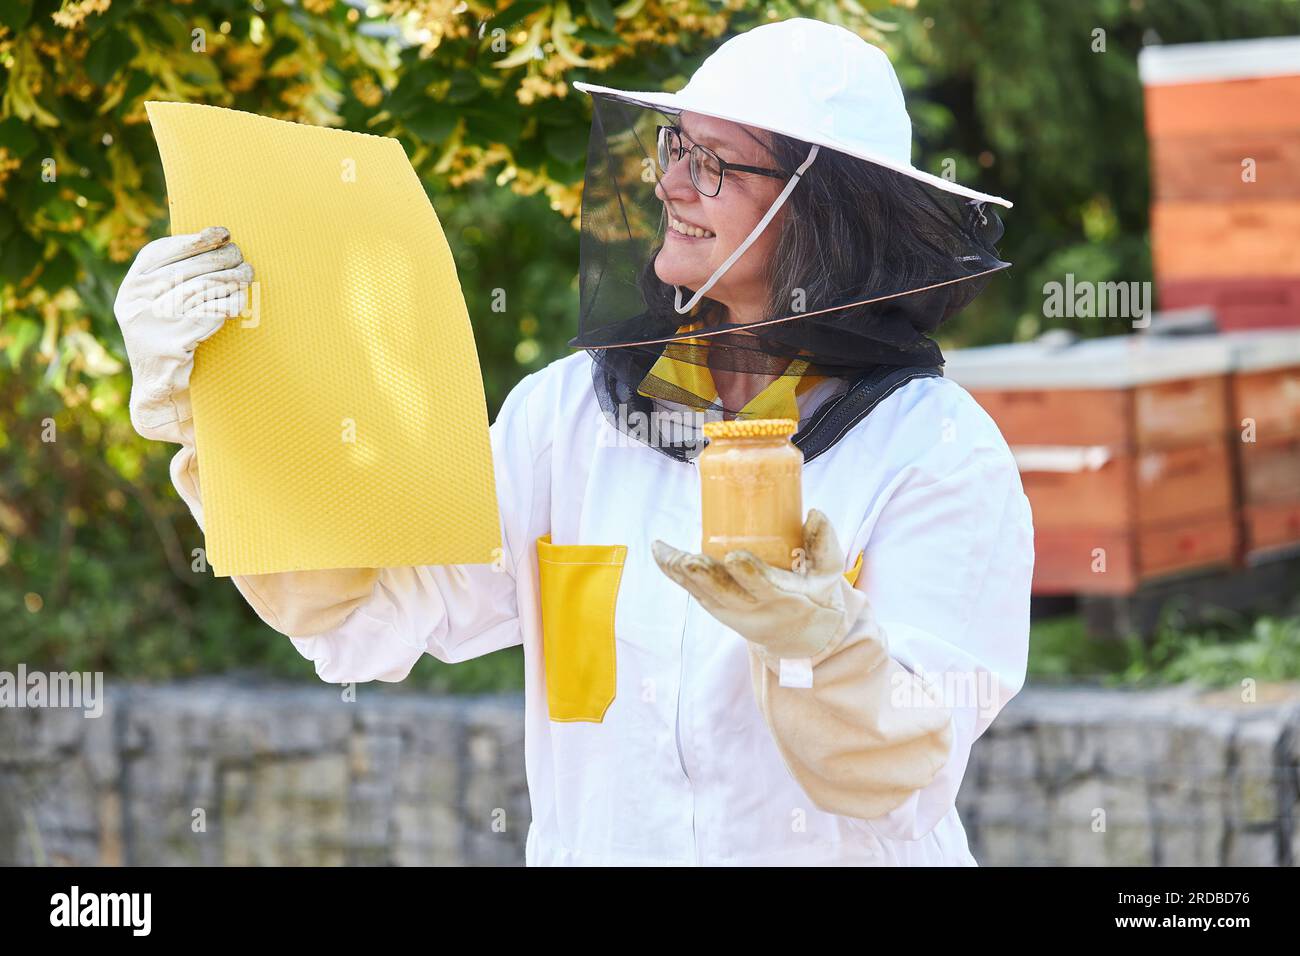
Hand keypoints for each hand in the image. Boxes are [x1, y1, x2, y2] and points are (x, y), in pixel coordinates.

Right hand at [113, 226, 252, 444]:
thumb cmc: (170, 338)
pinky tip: (239, 302)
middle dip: (219, 260)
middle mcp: (134, 304)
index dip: (193, 240)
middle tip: (242, 259)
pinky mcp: (170, 345)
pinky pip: (207, 316)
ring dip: (229, 280)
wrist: (160, 390)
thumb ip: (175, 278)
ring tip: (247, 276)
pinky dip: (227, 306)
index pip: (159, 252)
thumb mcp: (161, 304)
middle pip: (185, 270)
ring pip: (199, 291)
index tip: (222, 234)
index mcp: (130, 288)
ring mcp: (149, 325)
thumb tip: (215, 242)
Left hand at [652, 508, 869, 659]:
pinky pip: (693, 591)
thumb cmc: (815, 596)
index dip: (750, 574)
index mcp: (786, 600)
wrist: (800, 637)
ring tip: (666, 552)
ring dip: (683, 574)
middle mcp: (755, 610)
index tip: (734, 557)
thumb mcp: (829, 574)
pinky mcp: (718, 609)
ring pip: (704, 595)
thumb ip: (825, 543)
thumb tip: (814, 512)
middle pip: (726, 595)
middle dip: (706, 577)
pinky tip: (660, 551)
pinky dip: (674, 573)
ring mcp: (732, 613)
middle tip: (689, 559)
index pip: (766, 589)